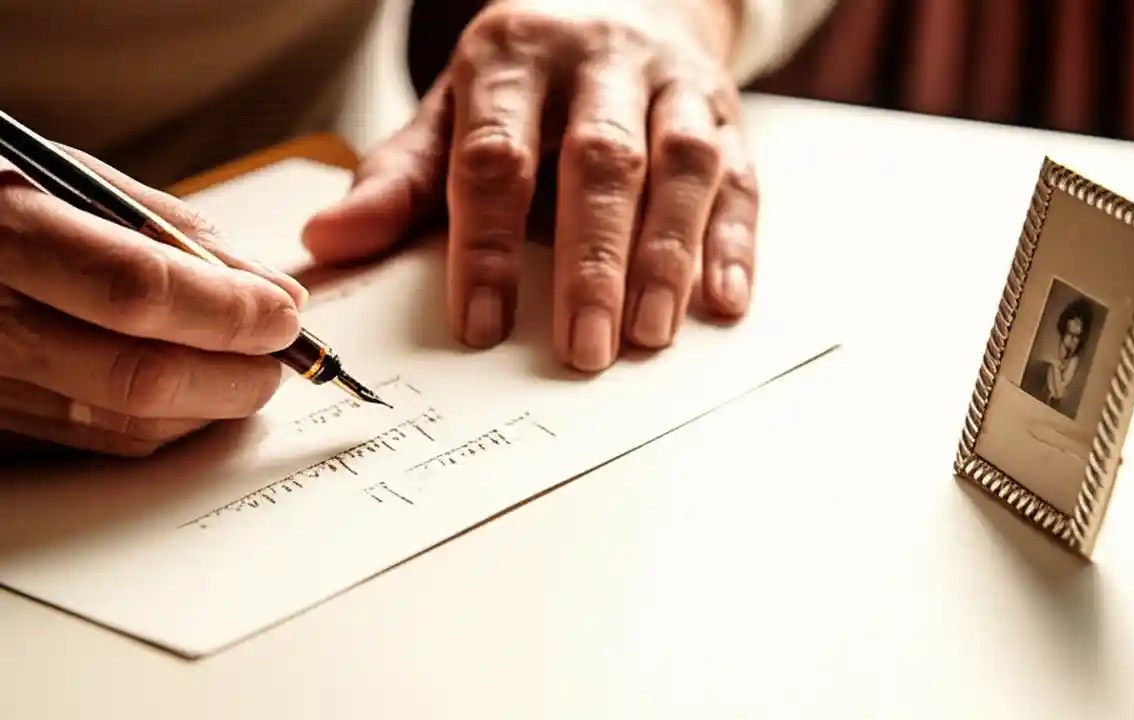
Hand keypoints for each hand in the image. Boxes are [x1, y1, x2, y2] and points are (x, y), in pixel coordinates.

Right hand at [0, 152, 306, 456]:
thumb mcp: (72, 181)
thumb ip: (177, 237)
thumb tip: (272, 294)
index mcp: (1, 232)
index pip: (136, 290)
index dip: (225, 312)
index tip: (285, 315)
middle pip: (137, 376)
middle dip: (234, 375)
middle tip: (280, 357)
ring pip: (122, 423)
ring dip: (209, 406)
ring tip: (247, 371)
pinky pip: (93, 440)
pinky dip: (163, 423)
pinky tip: (195, 393)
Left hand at [303, 0, 757, 371]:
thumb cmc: (526, 80)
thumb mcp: (453, 109)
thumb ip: (401, 178)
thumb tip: (329, 242)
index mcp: (513, 55)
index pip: (496, 155)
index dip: (486, 245)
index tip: (480, 327)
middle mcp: (599, 60)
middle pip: (601, 161)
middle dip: (594, 261)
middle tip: (584, 350)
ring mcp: (673, 83)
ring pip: (682, 165)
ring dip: (669, 256)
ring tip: (650, 337)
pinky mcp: (727, 112)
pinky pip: (740, 177)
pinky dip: (734, 243)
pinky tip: (723, 302)